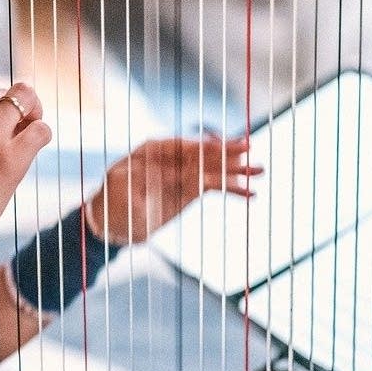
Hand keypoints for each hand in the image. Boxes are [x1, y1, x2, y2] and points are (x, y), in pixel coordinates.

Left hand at [85, 134, 262, 245]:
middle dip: (226, 152)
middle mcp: (171, 158)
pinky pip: (215, 186)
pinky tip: (250, 193)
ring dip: (236, 170)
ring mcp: (183, 173)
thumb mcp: (119, 193)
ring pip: (213, 168)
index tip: (222, 147)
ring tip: (260, 170)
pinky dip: (231, 189)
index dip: (202, 146)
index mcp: (153, 151)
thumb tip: (153, 179)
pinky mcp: (191, 189)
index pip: (182, 146)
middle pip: (202, 153)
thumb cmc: (111, 204)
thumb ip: (142, 183)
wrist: (111, 224)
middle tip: (249, 148)